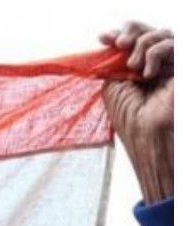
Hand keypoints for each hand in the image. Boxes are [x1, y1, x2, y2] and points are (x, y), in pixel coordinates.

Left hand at [100, 21, 172, 201]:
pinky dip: (155, 53)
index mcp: (141, 71)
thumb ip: (115, 64)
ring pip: (162, 35)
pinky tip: (148, 73)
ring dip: (142, 45)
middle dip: (130, 33)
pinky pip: (173, 45)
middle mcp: (159, 66)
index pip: (135, 41)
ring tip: (133, 67)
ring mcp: (173, 67)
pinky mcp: (182, 70)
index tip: (103, 38)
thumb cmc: (132, 121)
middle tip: (119, 43)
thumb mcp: (115, 87)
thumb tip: (112, 42)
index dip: (121, 34)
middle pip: (148, 33)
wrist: (150, 139)